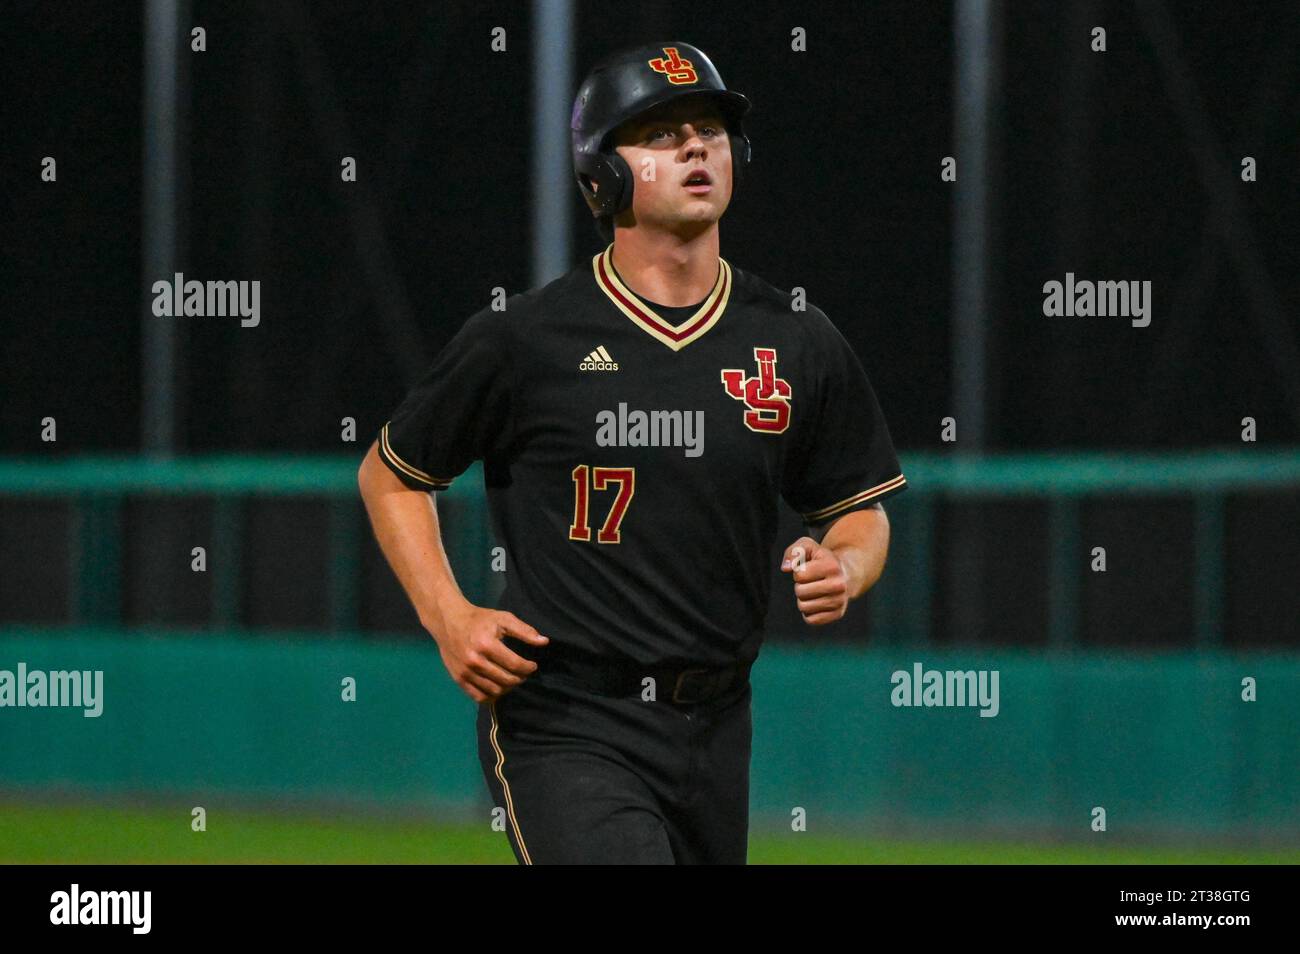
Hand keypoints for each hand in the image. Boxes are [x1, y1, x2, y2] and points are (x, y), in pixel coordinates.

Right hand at [434, 602, 548, 702]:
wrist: (449, 621)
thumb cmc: (480, 619)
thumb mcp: (503, 618)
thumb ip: (524, 631)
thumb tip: (544, 642)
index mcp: (486, 644)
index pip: (515, 664)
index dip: (528, 668)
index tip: (533, 666)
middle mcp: (474, 661)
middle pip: (506, 679)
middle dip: (520, 678)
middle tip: (523, 673)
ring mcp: (465, 672)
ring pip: (494, 690)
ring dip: (508, 688)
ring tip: (512, 679)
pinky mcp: (458, 679)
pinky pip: (479, 697)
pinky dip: (492, 696)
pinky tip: (498, 687)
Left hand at [780, 536, 849, 624]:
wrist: (846, 573)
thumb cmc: (822, 559)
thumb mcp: (808, 547)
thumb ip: (794, 551)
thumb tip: (786, 568)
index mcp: (832, 566)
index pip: (799, 575)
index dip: (799, 571)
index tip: (808, 569)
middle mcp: (839, 585)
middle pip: (800, 592)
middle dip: (800, 586)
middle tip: (810, 581)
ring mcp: (840, 601)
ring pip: (804, 607)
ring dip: (803, 599)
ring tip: (813, 591)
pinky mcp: (837, 614)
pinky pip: (810, 620)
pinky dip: (808, 612)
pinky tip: (816, 601)